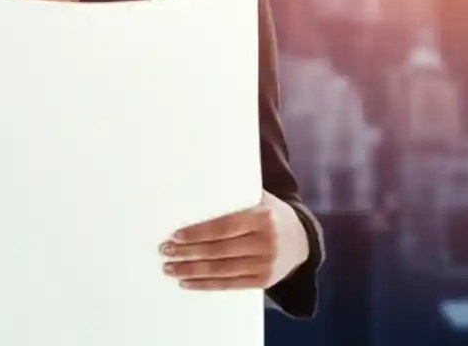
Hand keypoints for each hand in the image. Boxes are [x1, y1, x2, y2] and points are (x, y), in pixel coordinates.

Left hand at [158, 190, 308, 290]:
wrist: (302, 240)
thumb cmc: (270, 214)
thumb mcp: (261, 198)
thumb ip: (236, 194)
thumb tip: (198, 181)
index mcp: (262, 217)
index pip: (224, 226)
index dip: (198, 232)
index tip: (176, 235)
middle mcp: (265, 242)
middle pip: (218, 250)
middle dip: (188, 252)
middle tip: (165, 251)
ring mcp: (265, 264)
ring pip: (221, 270)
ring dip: (191, 270)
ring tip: (170, 268)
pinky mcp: (262, 281)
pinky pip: (229, 285)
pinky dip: (205, 285)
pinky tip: (187, 282)